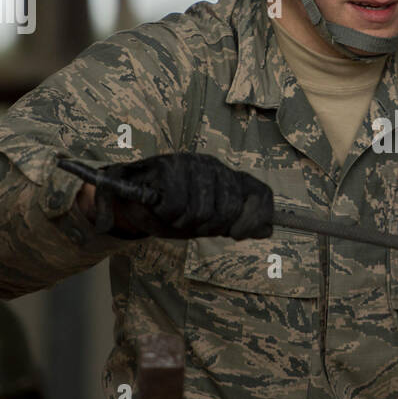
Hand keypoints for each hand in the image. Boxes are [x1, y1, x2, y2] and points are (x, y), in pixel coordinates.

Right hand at [88, 153, 273, 240]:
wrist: (129, 201)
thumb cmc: (172, 213)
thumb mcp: (208, 222)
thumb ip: (237, 223)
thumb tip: (268, 230)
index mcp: (228, 176)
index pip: (259, 194)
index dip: (254, 219)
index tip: (237, 235)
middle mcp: (214, 165)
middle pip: (229, 210)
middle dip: (208, 226)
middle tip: (189, 222)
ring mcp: (192, 163)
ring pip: (202, 211)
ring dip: (184, 222)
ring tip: (173, 214)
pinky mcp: (168, 165)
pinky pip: (177, 205)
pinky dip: (167, 214)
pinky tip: (160, 207)